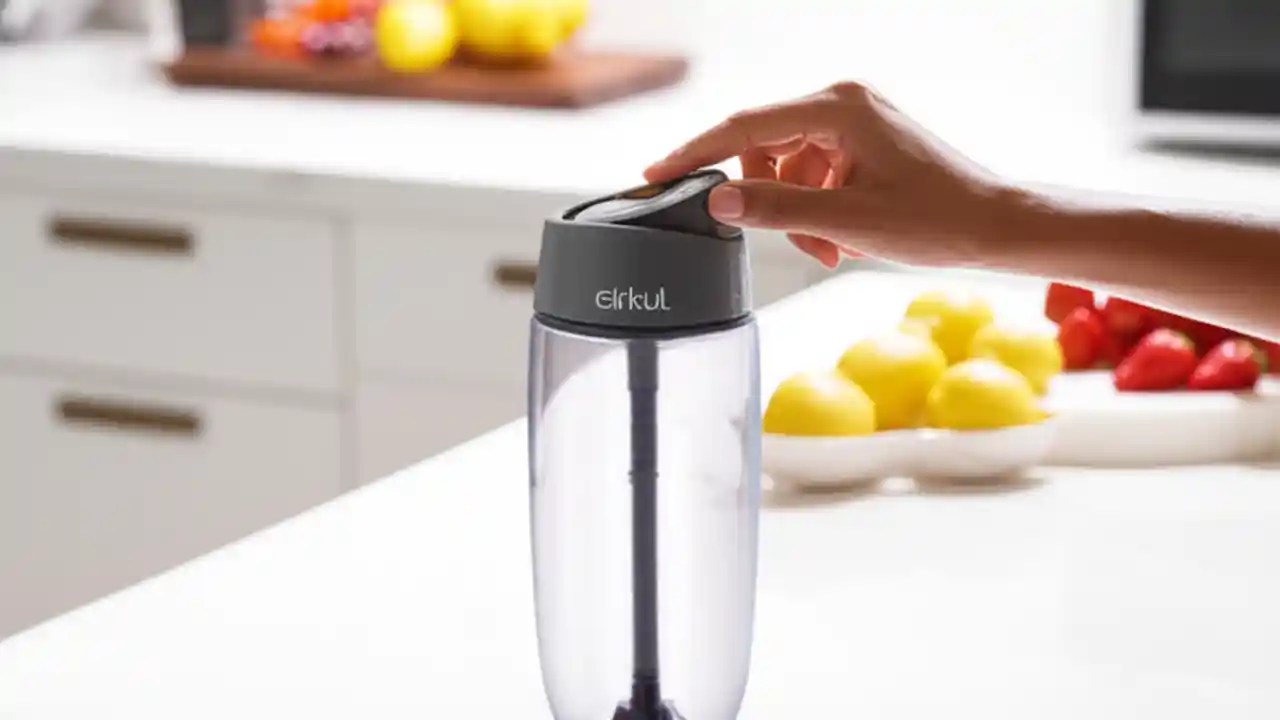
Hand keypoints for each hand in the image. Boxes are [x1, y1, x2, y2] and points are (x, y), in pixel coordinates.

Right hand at [645, 82, 1018, 268]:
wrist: (992, 226)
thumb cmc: (936, 220)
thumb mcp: (846, 223)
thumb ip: (775, 209)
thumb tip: (717, 199)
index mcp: (837, 107)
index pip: (744, 127)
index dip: (695, 152)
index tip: (656, 174)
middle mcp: (842, 103)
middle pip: (764, 149)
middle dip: (770, 201)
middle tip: (799, 242)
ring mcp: (853, 122)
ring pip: (787, 168)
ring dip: (796, 213)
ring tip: (831, 247)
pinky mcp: (861, 143)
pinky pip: (812, 174)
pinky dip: (816, 210)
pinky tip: (842, 237)